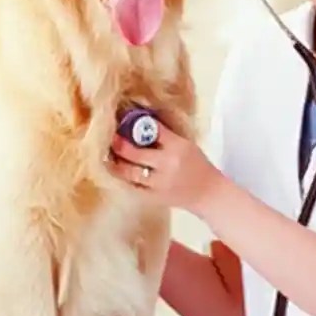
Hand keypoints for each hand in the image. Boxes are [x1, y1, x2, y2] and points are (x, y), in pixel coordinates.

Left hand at [105, 121, 224, 215]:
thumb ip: (165, 135)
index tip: (123, 118)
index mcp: (177, 147)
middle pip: (135, 152)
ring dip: (116, 162)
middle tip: (110, 136)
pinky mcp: (154, 197)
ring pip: (129, 172)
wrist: (208, 193)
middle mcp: (167, 164)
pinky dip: (122, 178)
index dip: (135, 123)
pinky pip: (132, 187)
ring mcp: (159, 183)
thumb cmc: (197, 165)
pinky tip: (115, 171)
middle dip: (119, 143)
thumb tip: (140, 121)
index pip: (152, 130)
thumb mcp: (185, 144)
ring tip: (108, 154)